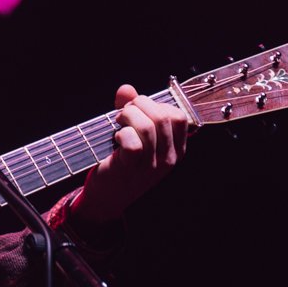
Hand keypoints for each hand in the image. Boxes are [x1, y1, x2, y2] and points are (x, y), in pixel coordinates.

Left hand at [69, 84, 191, 227]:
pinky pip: (133, 142)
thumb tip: (126, 89)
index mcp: (176, 149)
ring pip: (148, 126)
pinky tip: (116, 138)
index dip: (157, 105)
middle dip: (140, 105)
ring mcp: (152, 165)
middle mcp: (169, 158)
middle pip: (163, 116)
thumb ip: (133, 109)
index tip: (139, 109)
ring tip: (118, 122)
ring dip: (128, 116)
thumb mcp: (135, 135)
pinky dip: (122, 133)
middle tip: (124, 112)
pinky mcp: (133, 168)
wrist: (108, 197)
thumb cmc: (123, 163)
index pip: (179, 116)